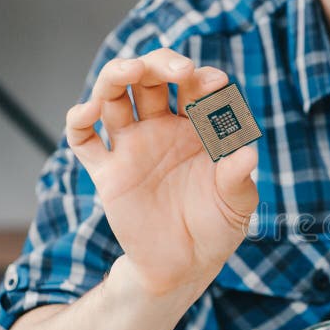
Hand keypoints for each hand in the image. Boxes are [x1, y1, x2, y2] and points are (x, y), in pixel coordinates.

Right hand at [66, 48, 258, 295]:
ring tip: (132, 69)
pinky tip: (90, 110)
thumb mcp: (237, 205)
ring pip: (115, 96)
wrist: (185, 265)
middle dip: (162, 64)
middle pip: (153, 79)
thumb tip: (249, 154)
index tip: (215, 83)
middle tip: (179, 68)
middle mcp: (164, 130)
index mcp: (198, 130)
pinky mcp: (109, 172)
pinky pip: (84, 140)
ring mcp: (134, 147)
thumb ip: (238, 179)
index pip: (196, 90)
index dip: (204, 80)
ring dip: (119, 75)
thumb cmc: (217, 228)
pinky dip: (79, 119)